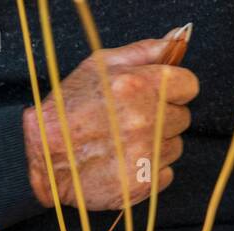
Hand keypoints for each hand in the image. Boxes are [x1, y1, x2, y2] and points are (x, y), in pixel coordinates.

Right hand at [23, 29, 198, 209]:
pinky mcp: (142, 183)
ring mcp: (145, 154)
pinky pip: (165, 173)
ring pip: (174, 147)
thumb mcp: (99, 65)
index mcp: (138, 86)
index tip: (159, 95)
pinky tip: (125, 162)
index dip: (174, 90)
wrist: (44, 158)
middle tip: (131, 120)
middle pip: (182, 117)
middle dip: (162, 117)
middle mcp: (145, 120)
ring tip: (125, 142)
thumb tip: (175, 44)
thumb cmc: (68, 109)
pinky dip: (150, 169)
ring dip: (156, 144)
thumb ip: (143, 52)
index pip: (188, 85)